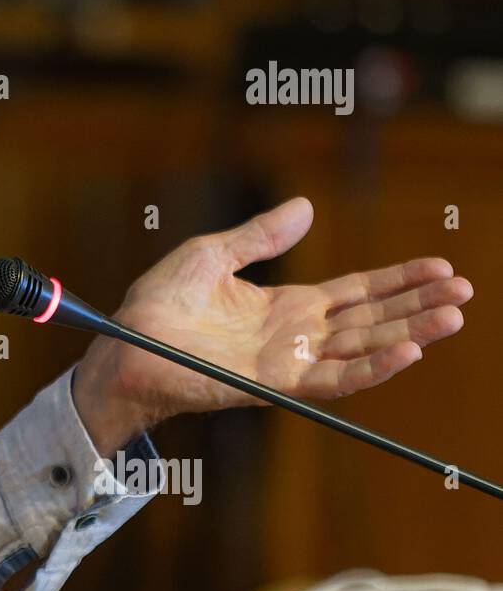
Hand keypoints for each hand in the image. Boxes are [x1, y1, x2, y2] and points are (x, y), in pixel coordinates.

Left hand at [73, 197, 472, 450]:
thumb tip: (306, 206)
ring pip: (364, 348)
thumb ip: (261, 236)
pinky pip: (333, 378)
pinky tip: (408, 352)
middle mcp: (296, 337)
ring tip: (452, 317)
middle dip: (419, 306)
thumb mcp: (213, 255)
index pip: (356, 293)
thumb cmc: (159, 304)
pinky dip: (372, 368)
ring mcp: (289, 362)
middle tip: (464, 291)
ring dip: (410, 334)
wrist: (126, 341)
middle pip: (372, 320)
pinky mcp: (275, 383)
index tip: (439, 266)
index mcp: (286, 307)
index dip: (397, 280)